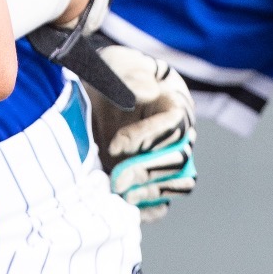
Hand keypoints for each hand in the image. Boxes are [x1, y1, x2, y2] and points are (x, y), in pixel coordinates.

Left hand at [89, 44, 194, 220]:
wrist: (91, 96)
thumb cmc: (107, 75)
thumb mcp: (114, 65)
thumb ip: (130, 76)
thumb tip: (148, 92)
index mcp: (172, 103)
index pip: (174, 124)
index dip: (147, 136)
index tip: (115, 144)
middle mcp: (177, 134)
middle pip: (181, 157)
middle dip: (148, 170)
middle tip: (117, 179)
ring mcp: (166, 158)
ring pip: (181, 181)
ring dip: (153, 191)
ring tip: (122, 196)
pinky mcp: (152, 178)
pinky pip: (166, 199)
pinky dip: (152, 207)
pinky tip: (128, 208)